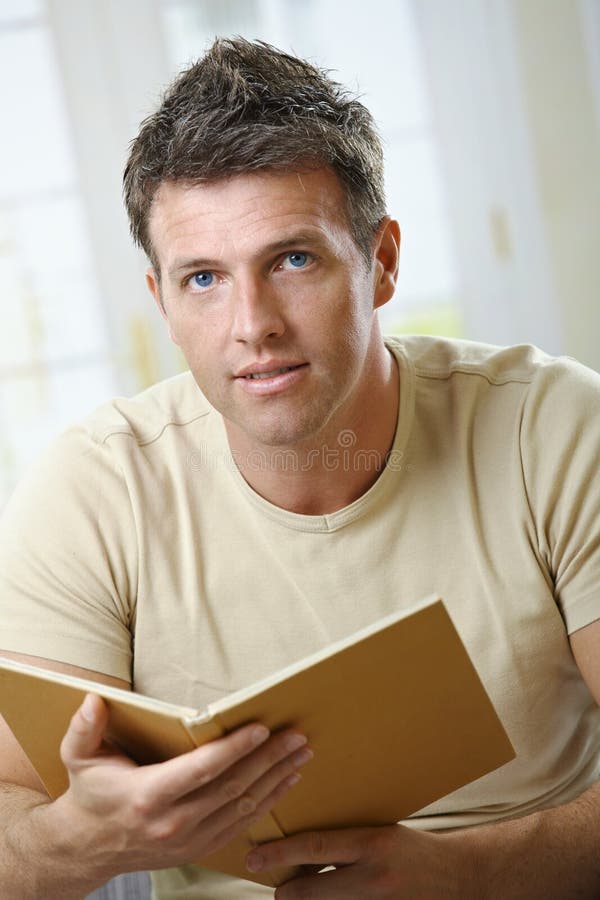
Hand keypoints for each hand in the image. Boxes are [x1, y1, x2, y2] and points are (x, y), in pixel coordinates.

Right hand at [51, 693, 311, 880]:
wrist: (87, 847)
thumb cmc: (90, 793)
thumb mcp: (78, 757)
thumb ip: (84, 729)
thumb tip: (92, 700)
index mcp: (148, 796)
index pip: (201, 770)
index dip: (234, 749)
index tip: (261, 728)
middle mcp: (172, 822)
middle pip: (232, 787)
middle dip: (269, 760)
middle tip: (297, 736)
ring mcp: (189, 840)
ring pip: (243, 807)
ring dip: (276, 779)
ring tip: (301, 754)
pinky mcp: (199, 848)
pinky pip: (242, 824)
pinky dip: (268, 802)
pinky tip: (286, 781)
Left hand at [246, 824, 477, 898]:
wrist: (459, 878)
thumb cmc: (416, 850)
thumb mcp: (382, 831)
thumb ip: (348, 839)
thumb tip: (307, 845)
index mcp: (374, 844)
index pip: (316, 847)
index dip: (281, 853)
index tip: (255, 856)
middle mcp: (374, 878)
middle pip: (313, 890)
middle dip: (288, 891)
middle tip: (274, 886)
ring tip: (297, 892)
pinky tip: (327, 897)